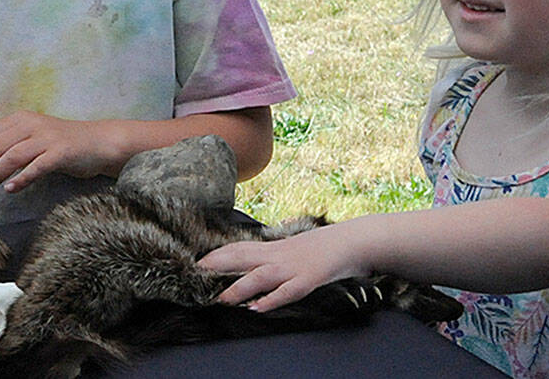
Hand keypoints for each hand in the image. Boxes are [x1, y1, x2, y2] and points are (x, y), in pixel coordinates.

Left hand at [0, 111, 119, 194]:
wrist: (99, 142)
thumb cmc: (63, 143)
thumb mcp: (35, 135)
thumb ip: (13, 143)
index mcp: (23, 118)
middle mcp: (33, 125)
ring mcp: (47, 138)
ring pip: (11, 158)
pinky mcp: (61, 153)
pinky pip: (35, 167)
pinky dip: (21, 179)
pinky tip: (10, 190)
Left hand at [198, 225, 364, 311]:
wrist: (352, 240)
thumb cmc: (321, 246)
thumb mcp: (292, 249)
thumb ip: (272, 257)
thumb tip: (251, 266)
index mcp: (274, 247)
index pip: (239, 247)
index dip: (218, 254)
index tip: (197, 262)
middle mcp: (279, 255)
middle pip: (244, 257)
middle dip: (219, 266)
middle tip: (197, 276)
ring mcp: (294, 267)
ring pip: (261, 276)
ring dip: (240, 287)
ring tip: (221, 299)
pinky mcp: (309, 279)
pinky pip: (288, 291)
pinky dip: (272, 299)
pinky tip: (258, 308)